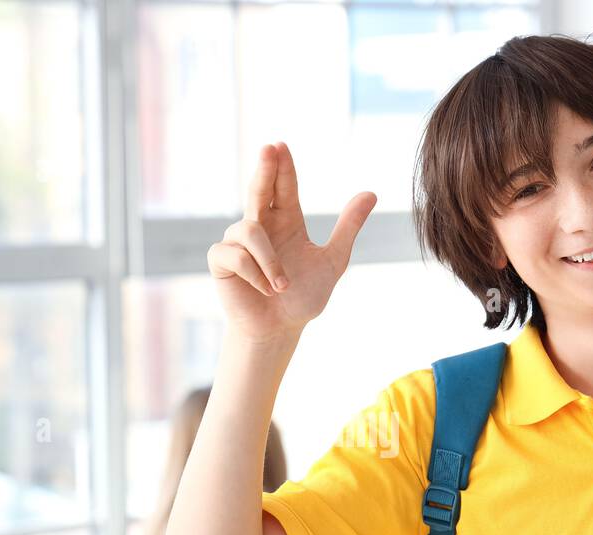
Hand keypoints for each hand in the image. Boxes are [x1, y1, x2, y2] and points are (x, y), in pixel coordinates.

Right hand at [207, 142, 376, 342]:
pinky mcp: (221, 261)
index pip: (284, 187)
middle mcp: (260, 226)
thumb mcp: (333, 261)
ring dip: (270, 261)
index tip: (280, 146)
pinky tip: (264, 289)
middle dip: (264, 169)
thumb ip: (348, 228)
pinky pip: (235, 255)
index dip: (282, 167)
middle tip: (268, 149)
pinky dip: (254, 273)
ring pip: (250, 230)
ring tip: (282, 286)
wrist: (279, 329)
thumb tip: (371, 193)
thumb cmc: (303, 297)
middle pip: (259, 189)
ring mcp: (237, 242)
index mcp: (286, 221)